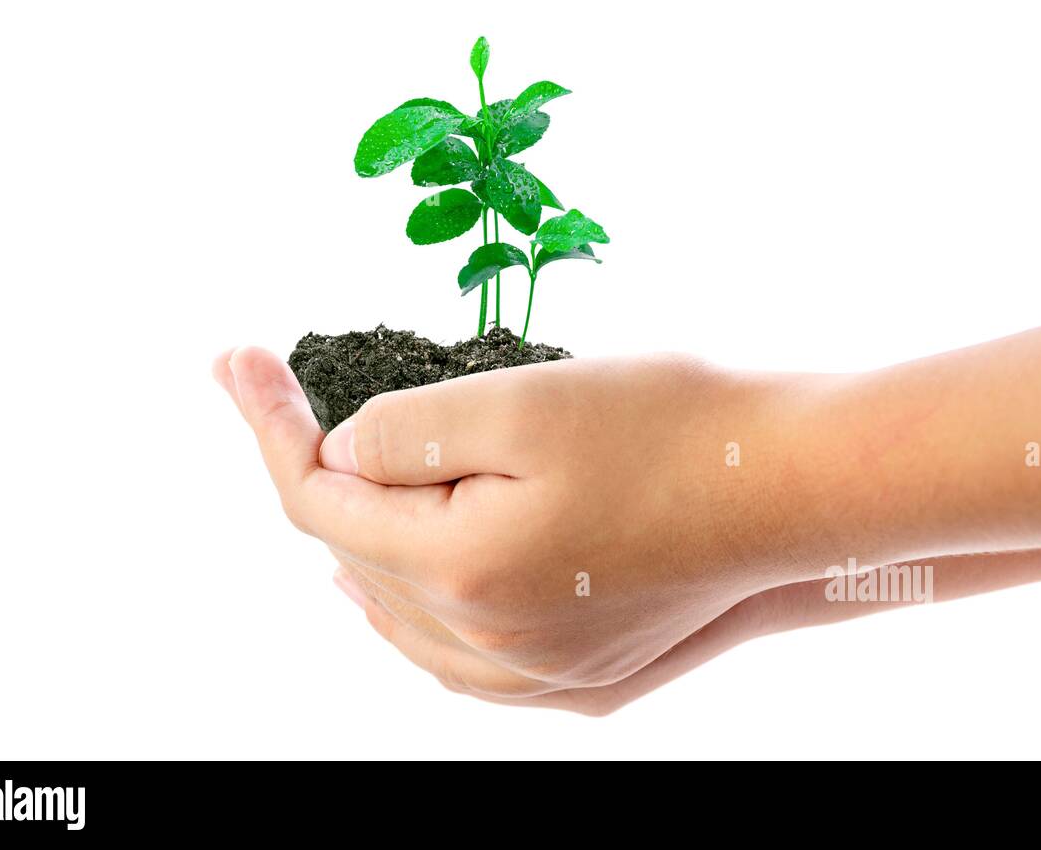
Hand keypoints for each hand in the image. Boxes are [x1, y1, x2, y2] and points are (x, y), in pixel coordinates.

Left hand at [214, 345, 817, 704]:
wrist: (802, 489)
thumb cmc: (677, 429)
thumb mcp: (525, 399)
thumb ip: (409, 430)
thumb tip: (348, 452)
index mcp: (463, 571)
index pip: (324, 501)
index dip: (271, 426)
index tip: (239, 361)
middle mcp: (491, 642)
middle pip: (362, 563)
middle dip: (324, 481)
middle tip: (297, 409)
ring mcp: (542, 673)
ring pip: (408, 620)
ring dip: (362, 554)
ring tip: (337, 495)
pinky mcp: (589, 679)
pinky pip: (467, 662)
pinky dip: (422, 617)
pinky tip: (414, 593)